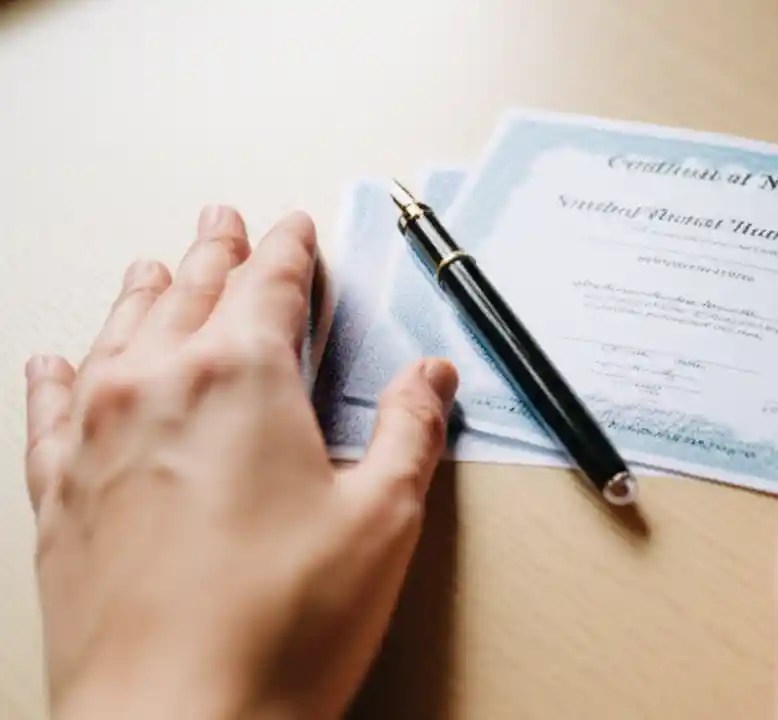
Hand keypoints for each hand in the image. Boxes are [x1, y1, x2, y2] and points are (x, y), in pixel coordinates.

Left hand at [24, 206, 456, 719]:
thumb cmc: (281, 624)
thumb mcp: (383, 519)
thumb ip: (411, 431)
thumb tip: (433, 377)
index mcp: (242, 375)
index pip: (270, 285)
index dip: (290, 251)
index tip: (295, 229)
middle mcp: (155, 383)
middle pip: (188, 290)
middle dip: (216, 251)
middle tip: (227, 222)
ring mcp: (93, 435)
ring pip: (116, 331)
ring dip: (144, 291)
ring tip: (155, 266)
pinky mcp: (56, 491)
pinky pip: (47, 406)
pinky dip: (58, 372)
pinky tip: (58, 361)